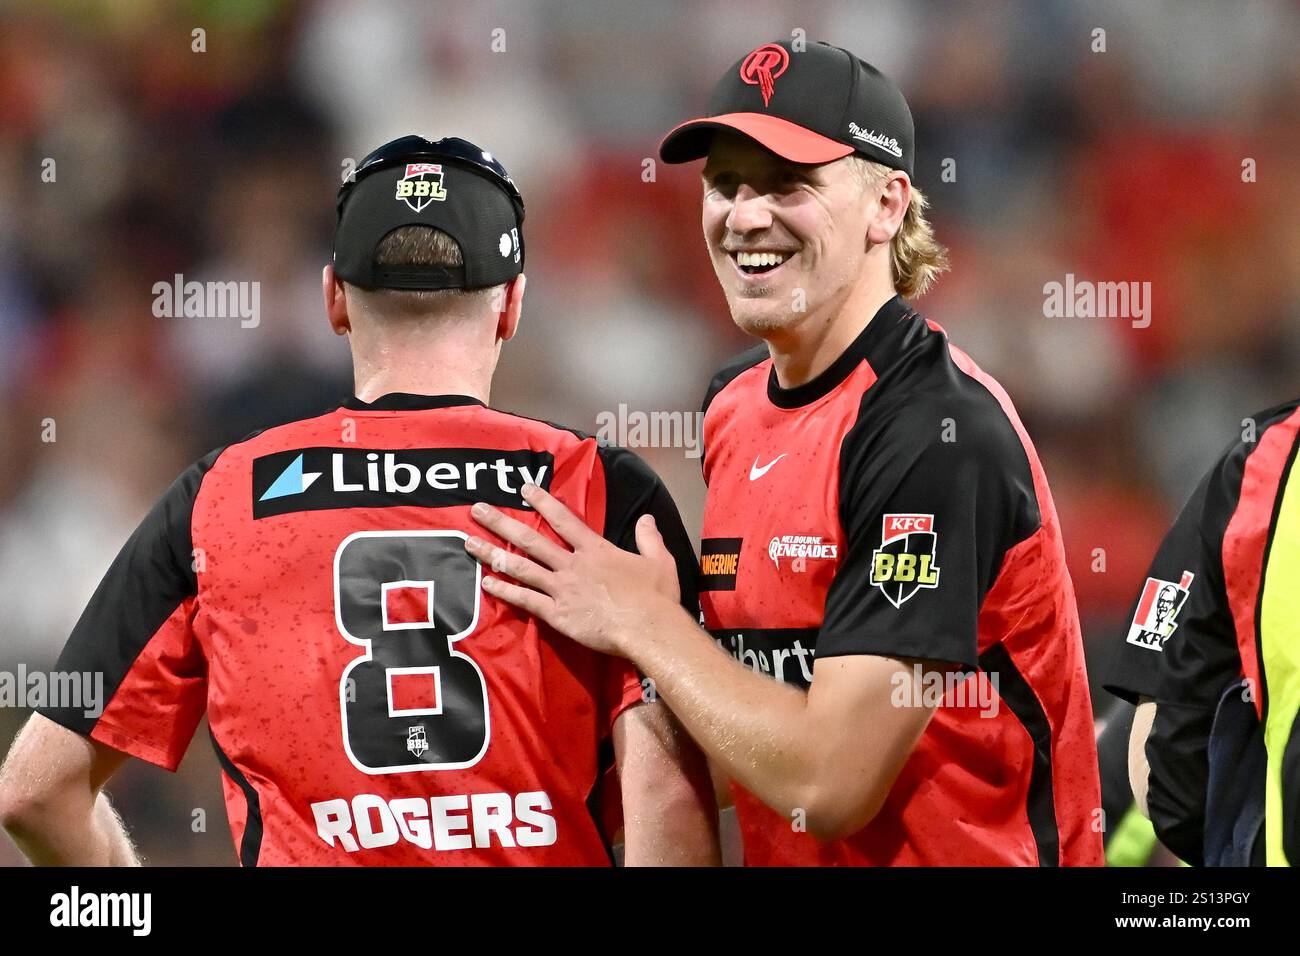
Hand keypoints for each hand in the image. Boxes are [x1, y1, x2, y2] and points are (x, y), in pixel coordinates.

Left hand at [464, 483, 680, 655]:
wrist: (649, 628)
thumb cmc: (656, 597)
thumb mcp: (660, 561)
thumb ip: (649, 538)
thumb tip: (647, 518)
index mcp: (595, 549)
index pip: (563, 519)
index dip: (542, 501)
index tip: (523, 489)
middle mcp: (572, 564)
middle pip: (530, 539)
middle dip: (501, 523)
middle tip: (477, 510)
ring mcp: (562, 589)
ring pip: (520, 567)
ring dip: (492, 554)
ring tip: (469, 543)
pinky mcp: (557, 614)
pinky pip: (525, 600)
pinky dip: (505, 591)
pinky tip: (486, 583)